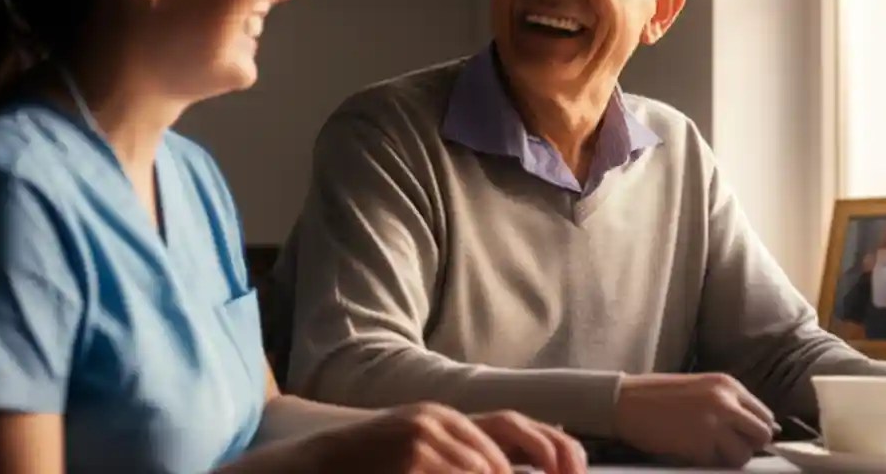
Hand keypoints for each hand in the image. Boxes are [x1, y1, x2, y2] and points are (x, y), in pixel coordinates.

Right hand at [308, 402, 567, 473]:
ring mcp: (421, 437)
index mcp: (444, 417)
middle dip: (530, 467)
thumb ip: (459, 455)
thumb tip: (505, 464)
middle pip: (501, 448)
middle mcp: (437, 420)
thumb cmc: (369, 467)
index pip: (510, 423)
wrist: (314, 464)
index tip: (571, 469)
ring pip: (483, 467)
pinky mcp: (409, 458)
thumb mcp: (419, 451)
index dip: (546, 444)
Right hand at [614, 373, 775, 466]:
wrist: (626, 401)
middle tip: (730, 448)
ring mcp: (713, 424)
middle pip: (762, 434)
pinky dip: (709, 463)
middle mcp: (725, 402)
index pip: (764, 414)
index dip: (757, 431)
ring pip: (743, 455)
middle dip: (750, 446)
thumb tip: (761, 428)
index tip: (745, 438)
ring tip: (709, 452)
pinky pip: (717, 464)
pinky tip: (692, 452)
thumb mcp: (702, 389)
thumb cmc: (659, 395)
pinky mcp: (699, 445)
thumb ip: (730, 404)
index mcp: (727, 384)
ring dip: (730, 459)